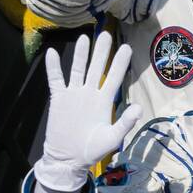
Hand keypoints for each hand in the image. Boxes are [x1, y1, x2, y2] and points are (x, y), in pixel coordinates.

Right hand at [34, 32, 142, 192]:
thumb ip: (125, 123)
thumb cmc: (92, 150)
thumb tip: (138, 107)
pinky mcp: (59, 99)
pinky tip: (53, 53)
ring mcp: (74, 95)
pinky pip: (56, 80)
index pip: (114, 78)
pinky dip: (54, 67)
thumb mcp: (111, 138)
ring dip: (81, 54)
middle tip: (106, 34)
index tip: (126, 48)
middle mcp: (90, 94)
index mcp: (104, 101)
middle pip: (97, 68)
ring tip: (84, 38)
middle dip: (101, 52)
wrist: (68, 159)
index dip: (120, 63)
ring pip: (78, 69)